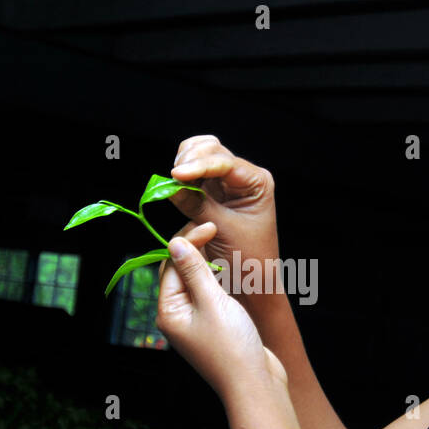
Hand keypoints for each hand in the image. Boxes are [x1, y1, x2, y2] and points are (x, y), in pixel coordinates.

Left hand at [156, 221, 286, 399]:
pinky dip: (218, 280)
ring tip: (225, 249)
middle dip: (196, 250)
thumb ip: (194, 271)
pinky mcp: (213, 326)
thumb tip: (175, 243)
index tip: (210, 226)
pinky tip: (231, 272)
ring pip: (196, 281)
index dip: (188, 241)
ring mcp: (195, 322)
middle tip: (216, 230)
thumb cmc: (232, 347)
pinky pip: (209, 295)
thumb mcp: (212, 302)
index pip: (170, 265)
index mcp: (168, 311)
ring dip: (209, 264)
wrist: (255, 385)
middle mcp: (177, 316)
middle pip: (180, 271)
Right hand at [167, 136, 278, 281]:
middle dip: (190, 159)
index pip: (224, 163)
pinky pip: (195, 172)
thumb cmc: (248, 258)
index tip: (176, 175)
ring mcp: (228, 181)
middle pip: (211, 148)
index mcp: (257, 182)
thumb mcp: (222, 230)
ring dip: (184, 162)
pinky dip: (183, 174)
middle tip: (173, 178)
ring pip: (201, 153)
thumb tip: (171, 186)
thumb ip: (197, 205)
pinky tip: (177, 185)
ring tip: (174, 181)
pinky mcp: (214, 190)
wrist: (255, 280)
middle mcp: (244, 176)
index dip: (198, 165)